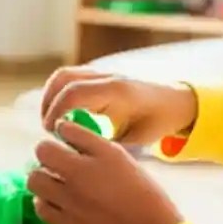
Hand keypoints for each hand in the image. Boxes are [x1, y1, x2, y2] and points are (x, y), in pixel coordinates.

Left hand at [28, 120, 182, 223]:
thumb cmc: (146, 197)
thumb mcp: (126, 162)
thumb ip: (97, 149)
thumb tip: (71, 142)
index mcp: (102, 153)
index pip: (67, 129)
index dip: (64, 132)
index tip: (67, 139)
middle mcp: (81, 172)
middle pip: (43, 151)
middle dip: (48, 154)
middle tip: (57, 163)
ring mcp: (70, 199)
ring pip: (35, 179)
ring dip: (42, 178)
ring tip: (55, 184)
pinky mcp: (65, 223)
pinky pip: (40, 206)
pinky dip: (45, 202)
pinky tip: (57, 203)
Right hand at [40, 67, 197, 145]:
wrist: (174, 102)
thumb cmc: (156, 122)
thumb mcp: (134, 139)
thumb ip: (107, 142)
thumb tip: (77, 151)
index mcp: (117, 91)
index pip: (75, 94)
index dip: (57, 113)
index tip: (54, 132)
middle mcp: (107, 76)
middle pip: (63, 79)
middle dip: (49, 104)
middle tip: (49, 129)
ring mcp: (102, 72)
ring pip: (63, 75)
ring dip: (50, 96)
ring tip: (50, 120)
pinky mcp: (98, 74)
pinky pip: (70, 77)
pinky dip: (59, 93)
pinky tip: (60, 113)